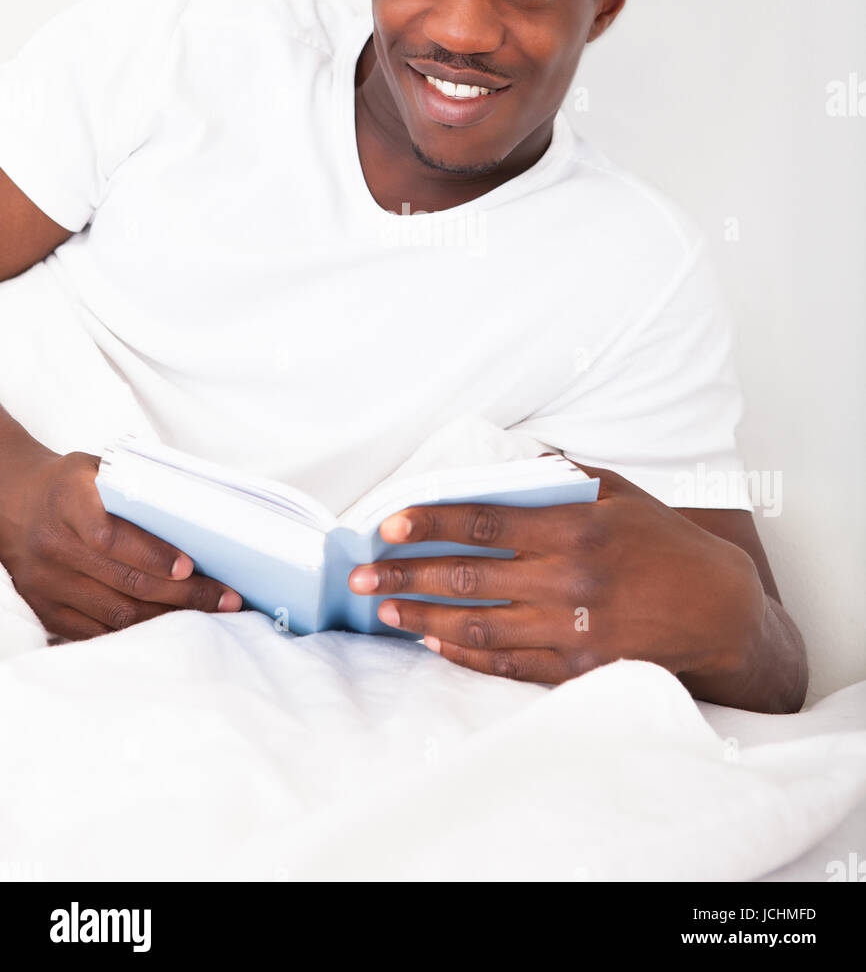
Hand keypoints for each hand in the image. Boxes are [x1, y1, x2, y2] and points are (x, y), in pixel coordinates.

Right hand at [0, 448, 242, 639]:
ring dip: (169, 617)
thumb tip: (197, 514)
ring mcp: (47, 583)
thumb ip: (136, 487)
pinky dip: (139, 631)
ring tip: (211, 615)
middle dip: (184, 594)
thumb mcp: (95, 470)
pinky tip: (172, 627)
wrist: (9, 504)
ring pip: (116, 612)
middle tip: (227, 598)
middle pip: (124, 581)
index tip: (190, 566)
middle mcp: (53, 545)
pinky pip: (99, 631)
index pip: (109, 535)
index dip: (152, 554)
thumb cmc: (68, 485)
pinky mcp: (45, 610)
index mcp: (68, 502)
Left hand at [348, 464, 765, 684]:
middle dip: (406, 575)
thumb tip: (511, 463)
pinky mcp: (578, 668)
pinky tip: (434, 642)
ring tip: (384, 608)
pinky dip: (467, 655)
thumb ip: (563, 478)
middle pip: (469, 578)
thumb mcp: (621, 492)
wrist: (719, 612)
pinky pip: (509, 664)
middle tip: (361, 574)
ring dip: (424, 617)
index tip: (387, 525)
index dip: (430, 523)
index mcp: (576, 528)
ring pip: (480, 626)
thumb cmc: (667, 543)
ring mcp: (572, 629)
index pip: (484, 522)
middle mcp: (569, 580)